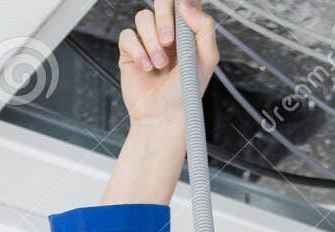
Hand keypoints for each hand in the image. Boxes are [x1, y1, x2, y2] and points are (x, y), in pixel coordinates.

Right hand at [117, 1, 217, 129]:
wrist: (164, 118)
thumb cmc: (186, 94)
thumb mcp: (206, 60)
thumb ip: (204, 28)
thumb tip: (186, 3)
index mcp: (188, 33)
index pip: (184, 2)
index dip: (182, 2)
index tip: (182, 11)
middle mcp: (168, 33)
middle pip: (162, 1)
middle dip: (164, 18)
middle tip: (169, 42)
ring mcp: (148, 41)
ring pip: (143, 18)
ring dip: (151, 41)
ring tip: (159, 65)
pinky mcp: (130, 51)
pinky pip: (127, 35)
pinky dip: (138, 51)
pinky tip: (146, 67)